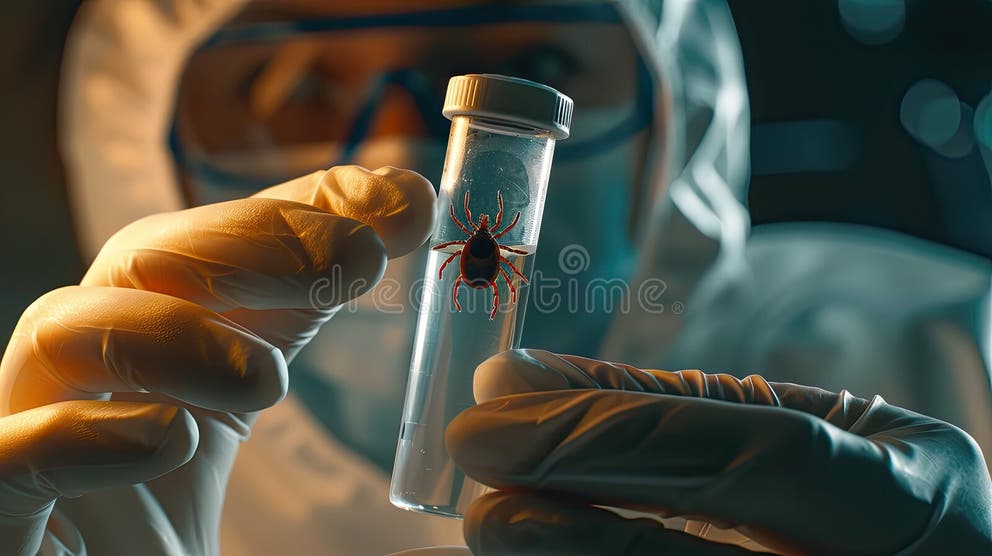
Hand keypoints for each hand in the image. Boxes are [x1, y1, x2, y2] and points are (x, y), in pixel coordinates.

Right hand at [0, 166, 434, 554]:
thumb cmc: (180, 521)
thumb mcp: (245, 398)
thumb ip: (296, 317)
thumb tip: (399, 213)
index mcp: (158, 337)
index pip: (218, 239)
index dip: (304, 205)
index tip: (404, 202)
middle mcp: (90, 366)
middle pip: (141, 262)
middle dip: (252, 241)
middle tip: (354, 257)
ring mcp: (29, 428)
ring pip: (61, 336)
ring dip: (175, 333)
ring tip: (267, 378)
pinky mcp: (0, 510)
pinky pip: (4, 453)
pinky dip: (80, 434)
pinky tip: (168, 436)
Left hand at [447, 349, 991, 554]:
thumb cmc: (870, 496)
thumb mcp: (813, 431)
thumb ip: (672, 409)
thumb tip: (518, 379)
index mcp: (913, 495)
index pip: (756, 458)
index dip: (614, 437)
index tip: (493, 412)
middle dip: (570, 513)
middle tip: (474, 471)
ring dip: (568, 555)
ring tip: (495, 516)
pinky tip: (546, 542)